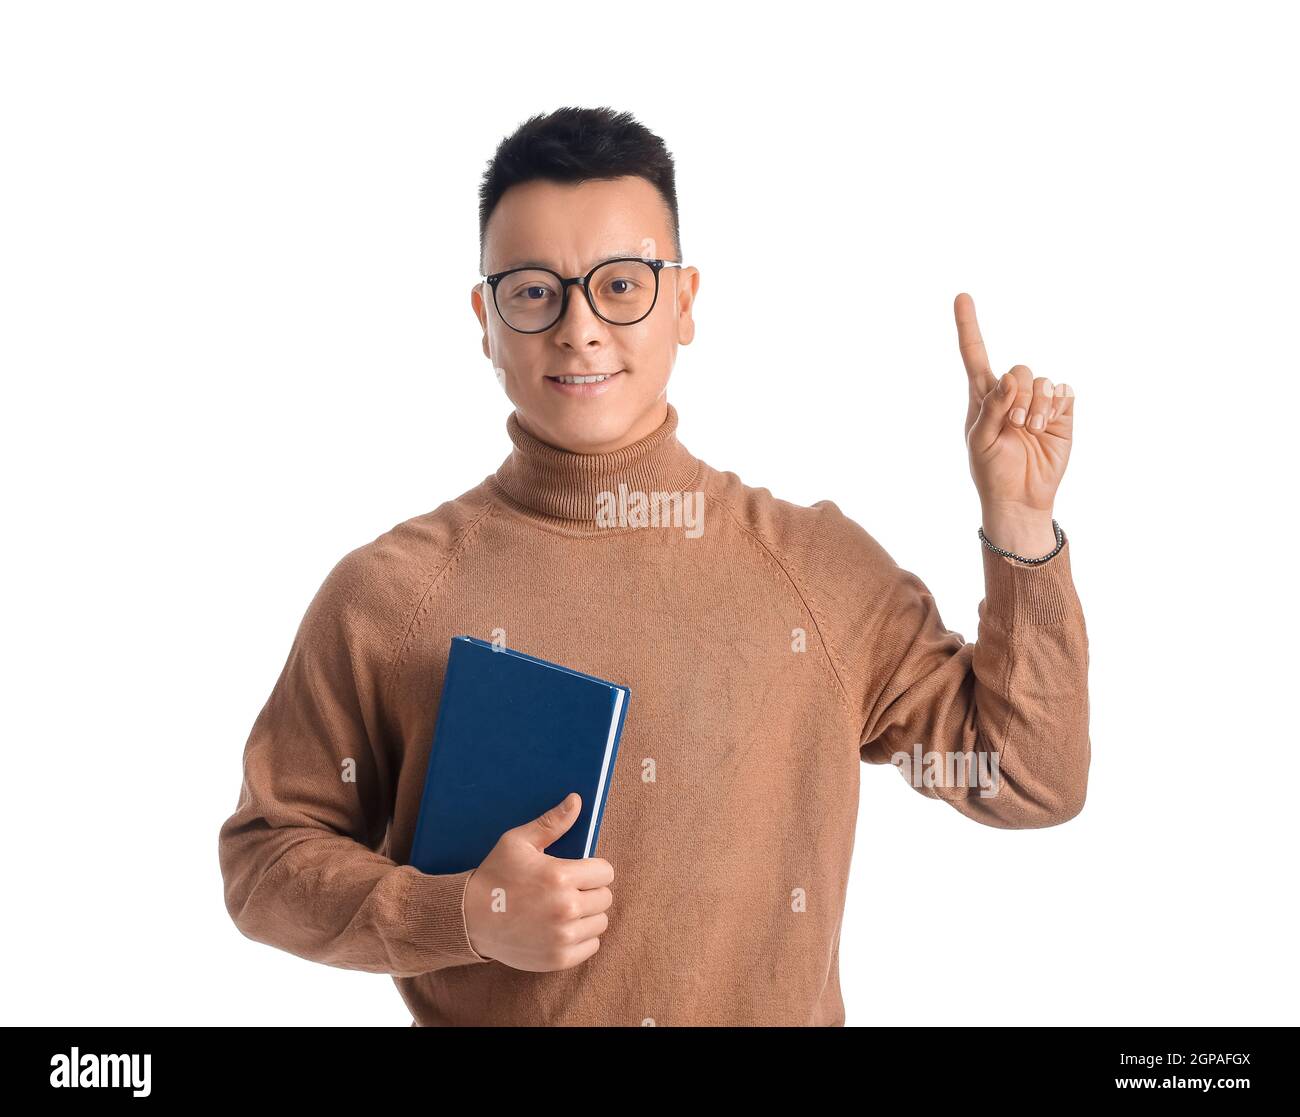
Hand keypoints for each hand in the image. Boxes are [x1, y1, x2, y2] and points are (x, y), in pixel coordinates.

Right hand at [462, 792, 613, 970]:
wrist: (469, 917)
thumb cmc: (496, 875)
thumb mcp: (518, 842)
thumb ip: (552, 823)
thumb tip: (577, 800)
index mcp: (560, 877)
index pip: (606, 872)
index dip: (593, 869)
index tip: (579, 871)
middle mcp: (565, 908)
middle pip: (605, 898)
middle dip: (591, 890)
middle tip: (568, 889)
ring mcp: (562, 937)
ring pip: (601, 922)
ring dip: (587, 915)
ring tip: (564, 908)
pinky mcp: (558, 958)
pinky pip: (591, 946)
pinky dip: (582, 938)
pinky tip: (562, 928)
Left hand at [954, 292, 1075, 554]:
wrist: (1020, 497)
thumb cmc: (991, 471)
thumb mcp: (980, 442)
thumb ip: (990, 408)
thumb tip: (1008, 378)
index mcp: (983, 396)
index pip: (974, 354)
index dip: (969, 325)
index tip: (961, 296)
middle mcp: (1011, 393)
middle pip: (1019, 368)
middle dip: (1018, 395)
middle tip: (1014, 424)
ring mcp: (1038, 402)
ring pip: (1043, 381)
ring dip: (1037, 406)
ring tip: (1030, 431)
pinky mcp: (1061, 411)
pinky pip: (1064, 391)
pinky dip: (1056, 406)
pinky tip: (1049, 425)